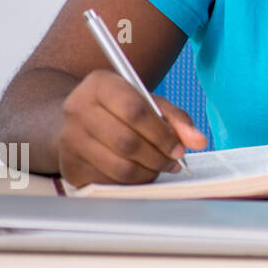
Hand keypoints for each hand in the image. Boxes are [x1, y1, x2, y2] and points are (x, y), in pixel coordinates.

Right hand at [57, 69, 207, 186]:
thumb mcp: (149, 102)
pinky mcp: (69, 167)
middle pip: (127, 142)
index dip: (162, 134)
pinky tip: (138, 173)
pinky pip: (109, 183)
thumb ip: (176, 118)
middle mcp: (77, 109)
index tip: (179, 148)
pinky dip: (131, 183)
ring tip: (159, 167)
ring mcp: (68, 140)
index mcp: (99, 84)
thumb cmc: (120, 109)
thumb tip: (198, 141)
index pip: (135, 111)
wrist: (76, 121)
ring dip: (148, 173)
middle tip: (173, 161)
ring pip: (119, 167)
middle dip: (158, 157)